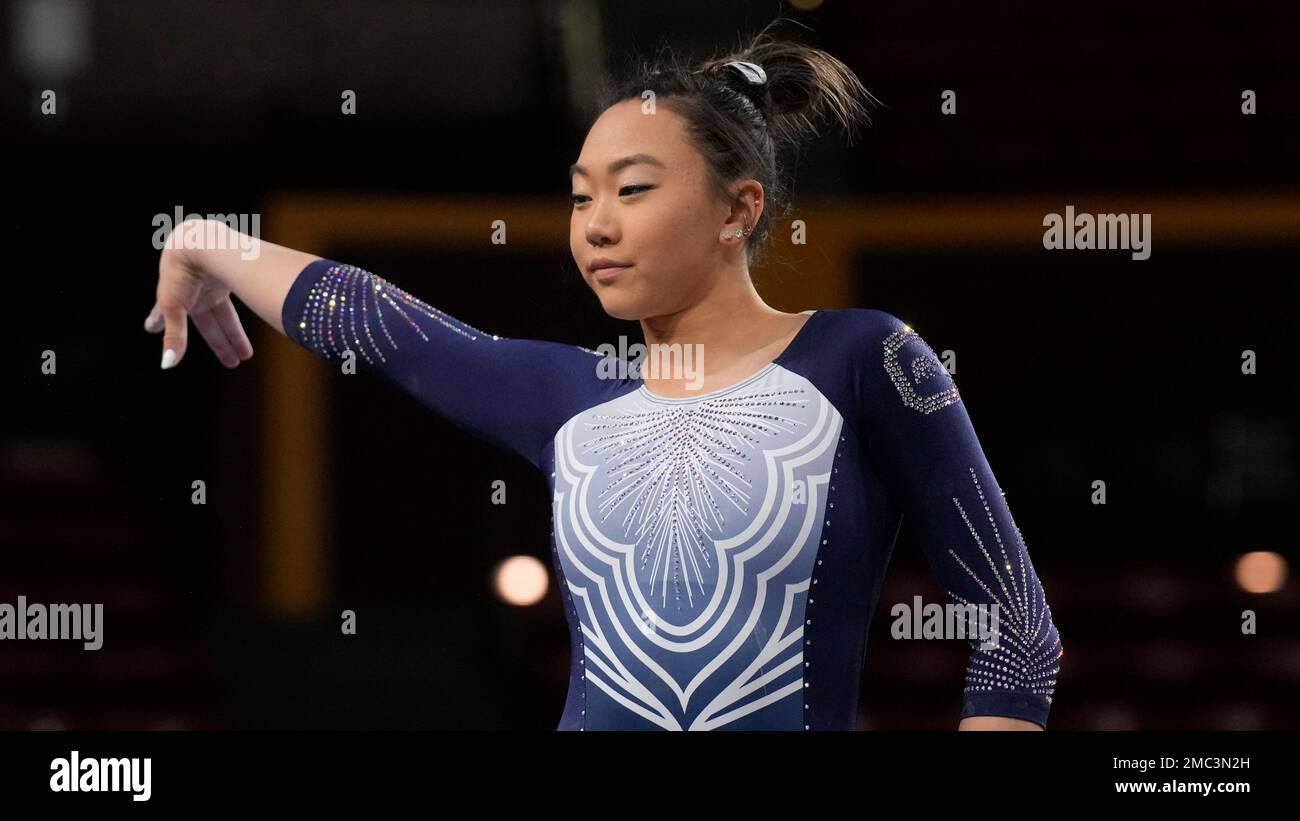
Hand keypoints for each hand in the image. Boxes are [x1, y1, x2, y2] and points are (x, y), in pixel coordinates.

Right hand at [144, 222, 254, 368]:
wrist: (203, 239)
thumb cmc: (181, 270)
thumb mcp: (174, 306)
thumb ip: (174, 335)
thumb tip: (167, 364)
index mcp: (174, 293)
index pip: (167, 315)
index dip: (163, 324)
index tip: (150, 328)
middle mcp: (194, 288)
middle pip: (209, 322)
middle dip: (219, 343)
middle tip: (231, 362)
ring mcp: (213, 280)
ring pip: (226, 315)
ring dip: (235, 337)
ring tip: (246, 356)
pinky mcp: (231, 273)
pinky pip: (240, 296)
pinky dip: (246, 307)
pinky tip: (254, 306)